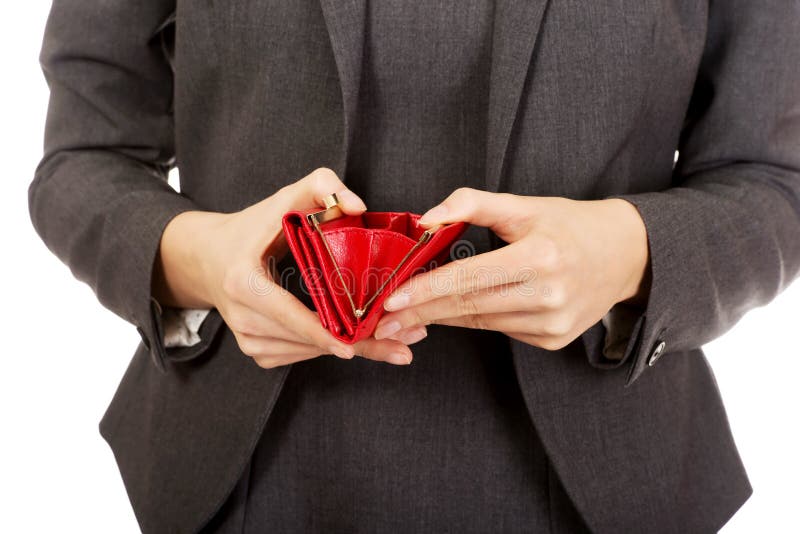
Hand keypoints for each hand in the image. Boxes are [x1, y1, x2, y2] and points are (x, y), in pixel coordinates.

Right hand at [153, 168, 421, 366]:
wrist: (208, 258)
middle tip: (402, 348)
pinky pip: (298, 356)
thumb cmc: (251, 227)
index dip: (321, 332)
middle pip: (305, 340)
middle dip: (356, 344)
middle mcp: (241, 317)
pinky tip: (351, 340)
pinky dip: (326, 349)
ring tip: (391, 347)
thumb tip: (358, 206)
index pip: (288, 314)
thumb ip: (323, 186)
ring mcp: (246, 340)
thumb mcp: (283, 198)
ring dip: (348, 350)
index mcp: (243, 282)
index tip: (353, 346)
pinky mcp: (255, 351)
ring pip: (306, 353)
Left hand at [374, 188, 650, 349]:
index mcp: (539, 257)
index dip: (425, 290)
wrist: (625, 255)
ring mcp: (553, 323)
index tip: (390, 299)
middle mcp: (548, 295)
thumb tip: (427, 219)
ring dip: (442, 318)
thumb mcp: (524, 205)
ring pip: (481, 322)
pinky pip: (501, 330)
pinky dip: (475, 319)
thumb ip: (472, 204)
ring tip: (408, 316)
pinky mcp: (554, 339)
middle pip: (468, 307)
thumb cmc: (569, 224)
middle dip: (421, 313)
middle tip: (382, 320)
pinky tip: (455, 312)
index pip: (468, 278)